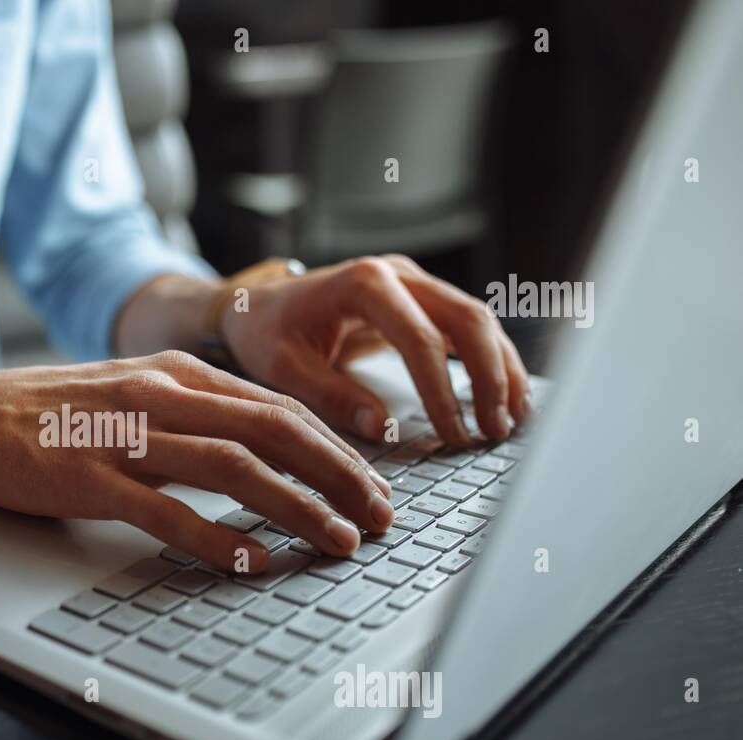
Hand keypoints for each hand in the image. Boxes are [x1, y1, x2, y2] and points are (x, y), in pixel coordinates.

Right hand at [0, 351, 396, 570]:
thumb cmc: (51, 411)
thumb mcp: (134, 393)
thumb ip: (195, 413)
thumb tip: (263, 449)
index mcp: (178, 375)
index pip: (280, 407)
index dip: (337, 448)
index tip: (372, 485)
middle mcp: (161, 396)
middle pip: (275, 431)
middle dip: (339, 476)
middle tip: (380, 518)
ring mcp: (125, 436)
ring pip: (235, 466)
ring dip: (297, 507)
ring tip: (337, 541)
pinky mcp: (90, 478)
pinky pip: (166, 509)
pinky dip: (217, 539)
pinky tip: (252, 562)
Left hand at [220, 255, 531, 446]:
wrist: (260, 304)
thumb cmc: (267, 332)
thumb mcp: (283, 367)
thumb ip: (330, 396)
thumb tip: (382, 430)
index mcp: (363, 283)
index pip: (419, 338)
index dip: (441, 390)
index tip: (452, 434)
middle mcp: (398, 273)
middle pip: (468, 320)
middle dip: (490, 378)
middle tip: (494, 432)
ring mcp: (415, 283)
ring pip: (478, 320)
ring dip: (501, 371)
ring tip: (510, 422)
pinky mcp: (422, 301)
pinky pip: (468, 328)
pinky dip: (491, 362)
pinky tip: (504, 400)